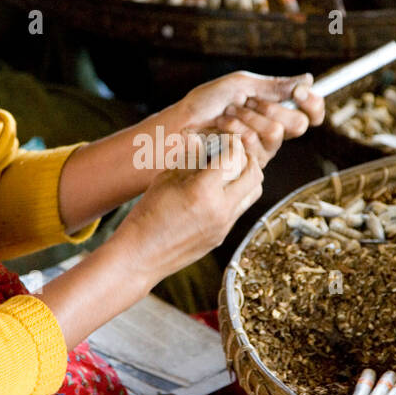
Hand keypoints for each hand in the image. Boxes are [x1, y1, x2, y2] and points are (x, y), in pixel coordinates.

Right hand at [114, 134, 262, 287]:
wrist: (141, 255)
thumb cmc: (147, 214)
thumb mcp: (166, 178)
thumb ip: (190, 158)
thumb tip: (202, 139)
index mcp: (203, 190)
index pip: (234, 157)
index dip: (233, 143)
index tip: (226, 139)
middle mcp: (220, 209)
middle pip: (254, 173)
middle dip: (246, 157)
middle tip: (232, 152)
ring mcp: (224, 225)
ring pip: (254, 192)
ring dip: (247, 176)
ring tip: (230, 170)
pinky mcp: (223, 236)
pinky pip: (241, 209)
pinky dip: (237, 194)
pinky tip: (219, 190)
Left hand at [176, 70, 324, 167]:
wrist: (182, 124)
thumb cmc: (206, 103)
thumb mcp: (241, 84)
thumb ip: (274, 85)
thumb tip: (307, 80)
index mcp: (275, 109)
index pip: (310, 111)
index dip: (313, 103)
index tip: (300, 93)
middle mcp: (273, 130)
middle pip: (299, 124)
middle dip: (270, 108)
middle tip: (247, 102)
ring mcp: (262, 149)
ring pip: (276, 133)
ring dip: (248, 118)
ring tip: (227, 114)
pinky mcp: (249, 163)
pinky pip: (257, 144)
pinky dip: (237, 130)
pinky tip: (222, 128)